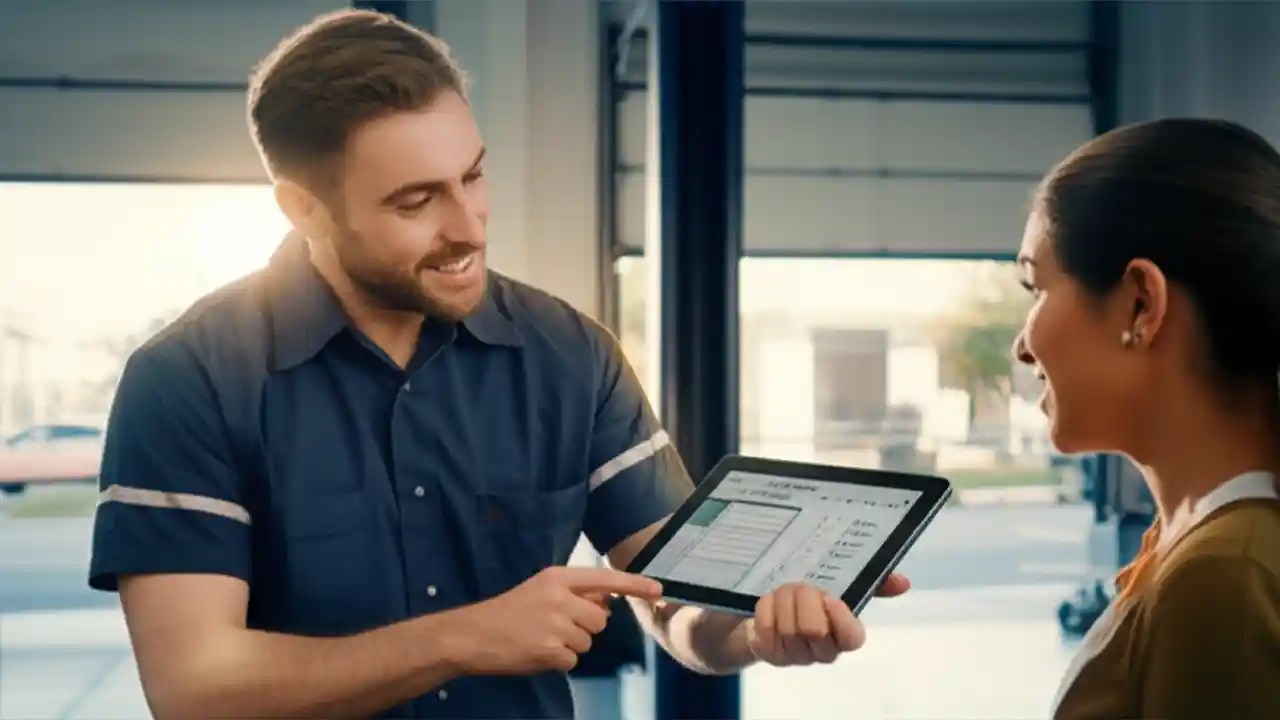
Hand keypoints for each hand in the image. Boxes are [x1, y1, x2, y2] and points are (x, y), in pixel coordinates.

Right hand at [451, 566, 661, 675]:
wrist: (473, 635)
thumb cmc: (507, 612)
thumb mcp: (540, 590)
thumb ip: (572, 594)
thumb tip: (605, 604)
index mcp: (557, 578)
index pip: (605, 578)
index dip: (634, 584)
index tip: (658, 589)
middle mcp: (560, 598)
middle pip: (600, 619)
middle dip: (585, 628)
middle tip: (555, 627)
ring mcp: (556, 625)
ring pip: (588, 642)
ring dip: (570, 646)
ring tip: (541, 639)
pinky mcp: (550, 651)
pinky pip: (573, 660)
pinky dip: (559, 662)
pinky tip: (537, 653)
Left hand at [746, 574, 908, 666]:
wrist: (771, 610)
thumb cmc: (812, 599)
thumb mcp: (841, 585)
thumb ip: (874, 582)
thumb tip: (903, 582)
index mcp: (844, 635)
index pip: (852, 638)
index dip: (840, 618)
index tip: (830, 598)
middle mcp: (822, 651)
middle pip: (813, 628)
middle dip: (804, 598)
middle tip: (801, 586)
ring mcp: (794, 655)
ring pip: (788, 626)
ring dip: (783, 598)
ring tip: (784, 591)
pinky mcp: (769, 653)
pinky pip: (765, 628)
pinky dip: (766, 607)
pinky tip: (769, 603)